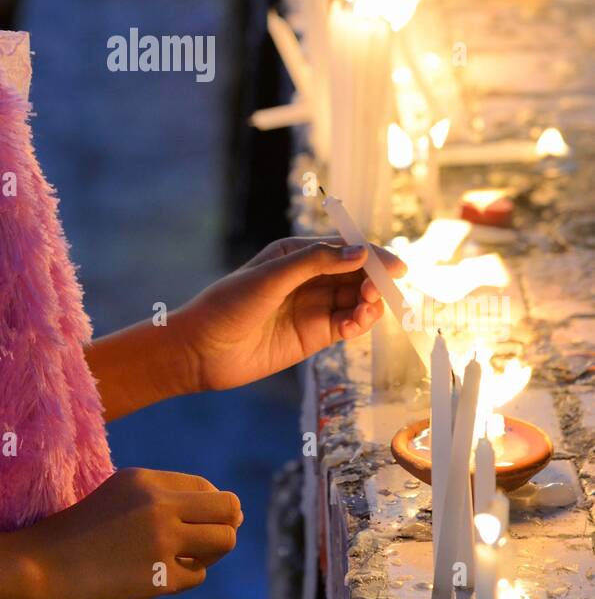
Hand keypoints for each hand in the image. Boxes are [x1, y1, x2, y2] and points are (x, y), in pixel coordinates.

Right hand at [22, 468, 241, 598]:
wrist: (36, 567)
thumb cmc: (74, 535)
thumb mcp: (117, 498)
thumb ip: (160, 499)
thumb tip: (229, 513)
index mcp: (146, 479)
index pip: (207, 488)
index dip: (210, 510)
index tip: (196, 526)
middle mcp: (159, 502)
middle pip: (228, 508)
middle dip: (224, 527)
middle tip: (203, 545)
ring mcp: (161, 538)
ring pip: (223, 540)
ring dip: (210, 554)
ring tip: (183, 560)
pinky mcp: (160, 576)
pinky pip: (197, 575)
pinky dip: (184, 578)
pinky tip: (157, 578)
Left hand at [172, 238, 407, 392]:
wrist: (202, 349)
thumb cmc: (229, 304)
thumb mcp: (271, 276)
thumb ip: (316, 263)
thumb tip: (359, 252)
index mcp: (296, 254)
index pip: (345, 249)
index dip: (373, 256)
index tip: (397, 267)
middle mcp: (309, 278)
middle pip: (355, 274)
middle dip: (374, 281)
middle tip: (379, 291)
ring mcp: (312, 307)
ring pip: (355, 300)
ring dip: (368, 303)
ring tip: (366, 309)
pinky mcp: (313, 336)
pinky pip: (346, 325)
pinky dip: (358, 324)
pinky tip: (356, 324)